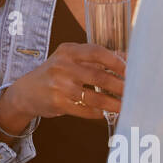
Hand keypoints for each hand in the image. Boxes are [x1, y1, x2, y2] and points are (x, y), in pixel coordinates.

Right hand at [2, 42, 125, 122]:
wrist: (26, 92)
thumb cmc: (55, 73)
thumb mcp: (69, 58)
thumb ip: (95, 57)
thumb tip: (127, 57)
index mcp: (68, 51)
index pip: (97, 52)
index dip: (116, 61)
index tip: (131, 69)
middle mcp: (62, 66)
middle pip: (98, 76)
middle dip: (120, 86)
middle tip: (135, 91)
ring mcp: (59, 86)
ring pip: (94, 96)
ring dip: (113, 103)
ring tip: (126, 106)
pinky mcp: (58, 103)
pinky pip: (85, 110)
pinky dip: (99, 112)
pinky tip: (107, 112)